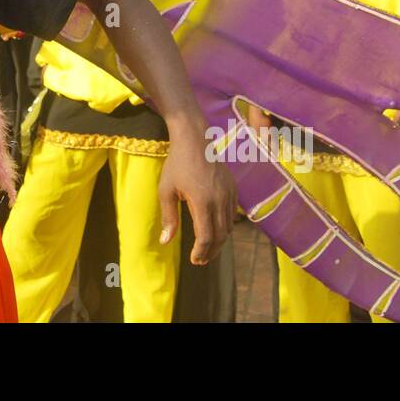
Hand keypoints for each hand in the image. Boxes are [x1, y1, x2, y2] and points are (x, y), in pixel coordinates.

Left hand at [157, 132, 236, 264]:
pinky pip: (232, 214)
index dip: (201, 252)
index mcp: (203, 201)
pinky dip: (225, 226)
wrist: (195, 139)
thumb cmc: (177, 164)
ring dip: (219, 240)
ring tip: (207, 248)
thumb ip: (169, 217)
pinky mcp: (233, 188)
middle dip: (211, 251)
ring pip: (228, 227)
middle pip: (220, 236)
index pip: (206, 236)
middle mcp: (220, 199)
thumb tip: (166, 242)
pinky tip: (215, 229)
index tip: (194, 260)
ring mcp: (229, 193)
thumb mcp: (166, 190)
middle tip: (200, 260)